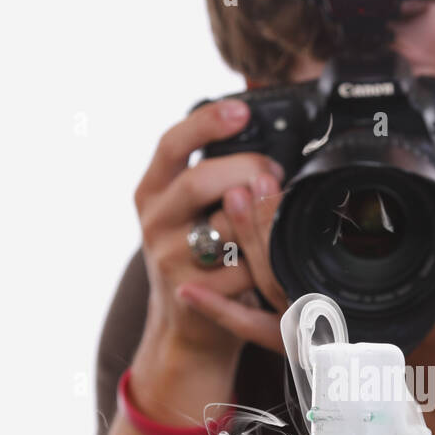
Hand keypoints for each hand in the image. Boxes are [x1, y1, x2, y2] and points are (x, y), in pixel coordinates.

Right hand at [134, 98, 289, 362]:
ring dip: (262, 215)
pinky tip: (279, 251)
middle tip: (275, 173)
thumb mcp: (193, 210)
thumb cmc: (202, 255)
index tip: (242, 110)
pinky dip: (267, 256)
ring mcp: (170, 258)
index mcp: (152, 191)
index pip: (171, 144)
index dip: (207, 123)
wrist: (188, 325)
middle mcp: (154, 221)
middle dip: (246, 170)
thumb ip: (213, 174)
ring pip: (225, 225)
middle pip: (199, 182)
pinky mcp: (193, 292)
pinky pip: (243, 266)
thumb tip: (258, 129)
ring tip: (281, 210)